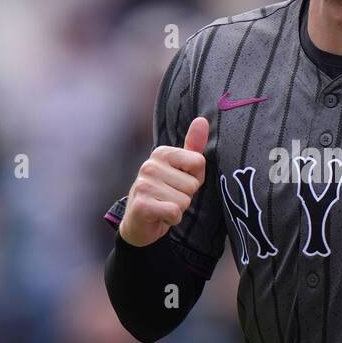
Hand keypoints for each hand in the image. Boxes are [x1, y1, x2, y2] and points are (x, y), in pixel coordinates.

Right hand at [118, 116, 208, 247]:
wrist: (139, 223)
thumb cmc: (164, 193)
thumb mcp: (181, 169)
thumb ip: (193, 147)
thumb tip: (202, 120)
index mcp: (161, 153)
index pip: (198, 162)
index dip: (195, 178)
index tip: (179, 183)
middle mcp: (150, 165)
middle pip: (192, 185)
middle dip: (186, 196)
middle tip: (170, 198)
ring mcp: (144, 184)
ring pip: (184, 201)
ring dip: (178, 209)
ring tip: (164, 206)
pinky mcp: (142, 205)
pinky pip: (175, 212)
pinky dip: (172, 219)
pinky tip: (160, 216)